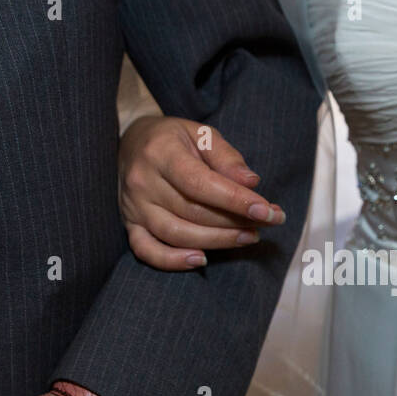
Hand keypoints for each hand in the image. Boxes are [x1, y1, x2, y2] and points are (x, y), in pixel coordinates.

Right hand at [118, 115, 285, 270]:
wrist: (130, 142)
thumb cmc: (173, 139)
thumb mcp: (202, 134)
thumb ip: (227, 157)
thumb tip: (251, 183)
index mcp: (161, 153)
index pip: (201, 183)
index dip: (236, 201)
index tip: (267, 211)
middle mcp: (143, 182)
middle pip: (193, 212)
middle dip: (235, 222)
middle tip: (266, 222)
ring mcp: (133, 206)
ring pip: (177, 234)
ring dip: (218, 241)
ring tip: (248, 237)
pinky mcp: (129, 224)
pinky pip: (147, 251)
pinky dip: (173, 261)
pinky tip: (201, 260)